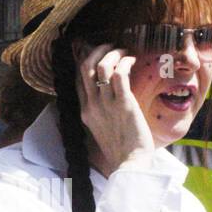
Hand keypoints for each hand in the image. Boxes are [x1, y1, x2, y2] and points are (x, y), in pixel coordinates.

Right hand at [76, 43, 153, 174]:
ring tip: (124, 52)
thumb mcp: (102, 129)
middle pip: (85, 67)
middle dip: (98, 50)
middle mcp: (92, 105)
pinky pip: (119, 75)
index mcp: (85, 111)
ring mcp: (106, 105)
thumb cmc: (121, 149)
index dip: (86, 58)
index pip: (79, 77)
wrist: (129, 164)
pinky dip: (125, 62)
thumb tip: (110, 95)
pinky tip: (132, 61)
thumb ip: (101, 112)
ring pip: (101, 66)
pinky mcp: (123, 105)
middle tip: (112, 46)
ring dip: (113, 54)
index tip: (98, 51)